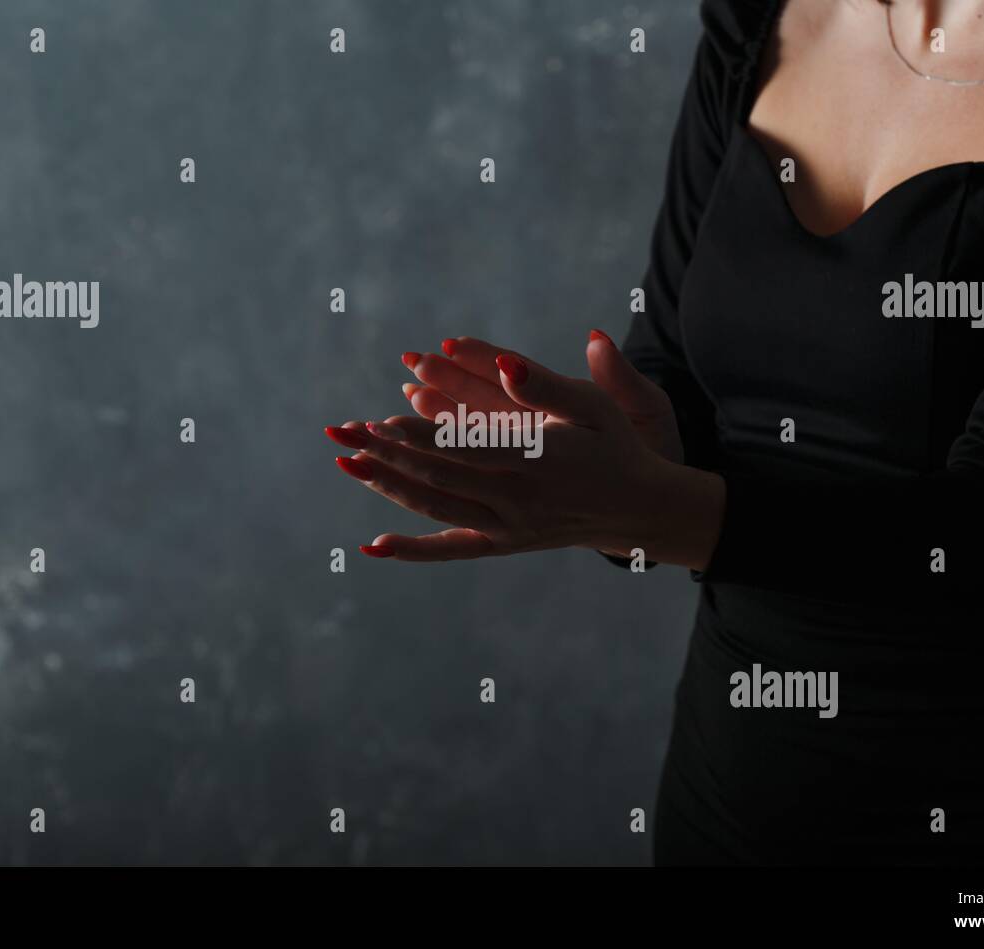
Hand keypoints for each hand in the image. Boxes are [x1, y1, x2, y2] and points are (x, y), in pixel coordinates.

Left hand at [325, 332, 723, 565]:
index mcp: (537, 457)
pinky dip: (411, 550)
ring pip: (436, 507)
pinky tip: (373, 545)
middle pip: (439, 475)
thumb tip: (504, 364)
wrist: (639, 509)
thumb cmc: (614, 445)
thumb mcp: (592, 405)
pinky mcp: (503, 543)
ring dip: (387, 487)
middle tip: (344, 434)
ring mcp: (507, 526)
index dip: (419, 435)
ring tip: (348, 464)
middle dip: (387, 453)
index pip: (465, 446)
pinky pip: (450, 549)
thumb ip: (544, 384)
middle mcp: (517, 497)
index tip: (381, 420)